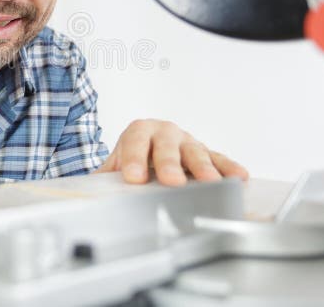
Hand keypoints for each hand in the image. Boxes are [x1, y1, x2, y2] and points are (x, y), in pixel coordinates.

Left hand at [96, 119, 247, 185]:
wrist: (147, 147)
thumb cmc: (132, 158)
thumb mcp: (114, 165)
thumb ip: (103, 178)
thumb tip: (84, 193)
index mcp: (139, 131)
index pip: (135, 142)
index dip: (134, 159)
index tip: (133, 178)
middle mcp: (165, 132)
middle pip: (167, 146)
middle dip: (169, 163)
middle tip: (171, 181)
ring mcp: (187, 142)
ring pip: (195, 152)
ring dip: (204, 167)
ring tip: (210, 182)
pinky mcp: (206, 153)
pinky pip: (219, 159)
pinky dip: (228, 168)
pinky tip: (239, 177)